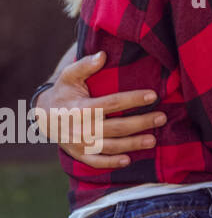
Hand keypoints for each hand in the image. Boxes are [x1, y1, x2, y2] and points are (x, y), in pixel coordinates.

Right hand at [36, 52, 165, 168]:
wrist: (43, 115)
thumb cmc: (63, 92)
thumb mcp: (70, 76)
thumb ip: (85, 65)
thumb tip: (102, 55)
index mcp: (79, 108)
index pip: (111, 103)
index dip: (133, 99)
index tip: (153, 95)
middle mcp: (79, 128)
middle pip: (115, 127)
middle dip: (140, 123)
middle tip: (162, 117)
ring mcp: (78, 143)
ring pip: (110, 146)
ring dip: (132, 144)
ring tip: (153, 139)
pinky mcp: (78, 154)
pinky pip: (95, 161)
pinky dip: (111, 163)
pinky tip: (128, 160)